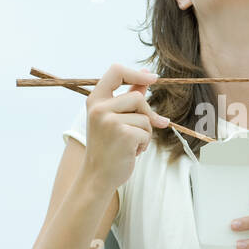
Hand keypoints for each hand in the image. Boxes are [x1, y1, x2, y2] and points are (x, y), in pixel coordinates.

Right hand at [82, 63, 169, 190]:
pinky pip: (147, 131)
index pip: (116, 71)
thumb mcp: (114, 118)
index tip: (153, 78)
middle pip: (137, 98)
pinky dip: (144, 143)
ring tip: (131, 144)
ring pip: (145, 117)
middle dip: (146, 114)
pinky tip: (131, 152)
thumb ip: (129, 95)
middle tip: (141, 131)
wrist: (97, 177)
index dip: (137, 73)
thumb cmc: (108, 147)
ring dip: (145, 132)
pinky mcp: (124, 134)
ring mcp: (110, 121)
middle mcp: (99, 108)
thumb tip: (148, 75)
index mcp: (95, 100)